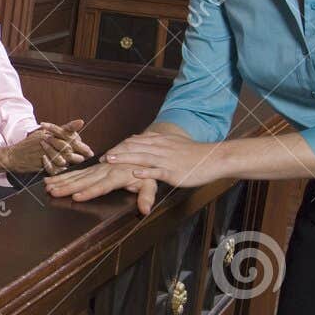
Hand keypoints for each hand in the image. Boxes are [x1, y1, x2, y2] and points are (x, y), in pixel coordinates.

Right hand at [0, 120, 92, 174]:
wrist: (13, 156)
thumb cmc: (28, 145)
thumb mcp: (40, 133)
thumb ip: (57, 130)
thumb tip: (77, 124)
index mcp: (47, 133)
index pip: (65, 131)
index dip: (75, 132)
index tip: (82, 129)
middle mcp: (47, 141)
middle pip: (68, 144)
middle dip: (80, 148)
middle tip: (89, 152)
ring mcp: (44, 152)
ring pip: (64, 156)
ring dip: (73, 159)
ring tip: (80, 160)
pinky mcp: (42, 163)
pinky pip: (56, 167)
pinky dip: (62, 168)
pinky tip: (66, 167)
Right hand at [44, 163, 158, 214]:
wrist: (142, 151)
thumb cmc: (147, 170)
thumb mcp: (151, 183)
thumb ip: (147, 195)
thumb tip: (145, 209)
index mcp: (118, 176)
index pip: (102, 186)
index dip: (90, 192)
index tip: (77, 197)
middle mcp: (105, 171)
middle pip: (84, 180)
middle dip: (68, 187)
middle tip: (53, 192)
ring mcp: (98, 168)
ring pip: (77, 175)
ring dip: (62, 181)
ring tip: (48, 187)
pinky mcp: (94, 167)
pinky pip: (77, 172)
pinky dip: (64, 176)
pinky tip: (52, 180)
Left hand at [103, 131, 223, 188]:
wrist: (215, 157)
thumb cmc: (195, 154)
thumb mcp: (174, 144)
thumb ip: (157, 143)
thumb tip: (141, 139)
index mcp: (160, 141)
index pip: (135, 141)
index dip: (119, 147)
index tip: (105, 152)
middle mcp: (161, 148)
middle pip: (134, 147)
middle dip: (115, 153)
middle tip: (99, 159)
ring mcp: (166, 159)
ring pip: (141, 157)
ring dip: (124, 158)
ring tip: (109, 161)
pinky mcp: (173, 171)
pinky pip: (157, 171)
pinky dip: (145, 172)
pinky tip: (134, 175)